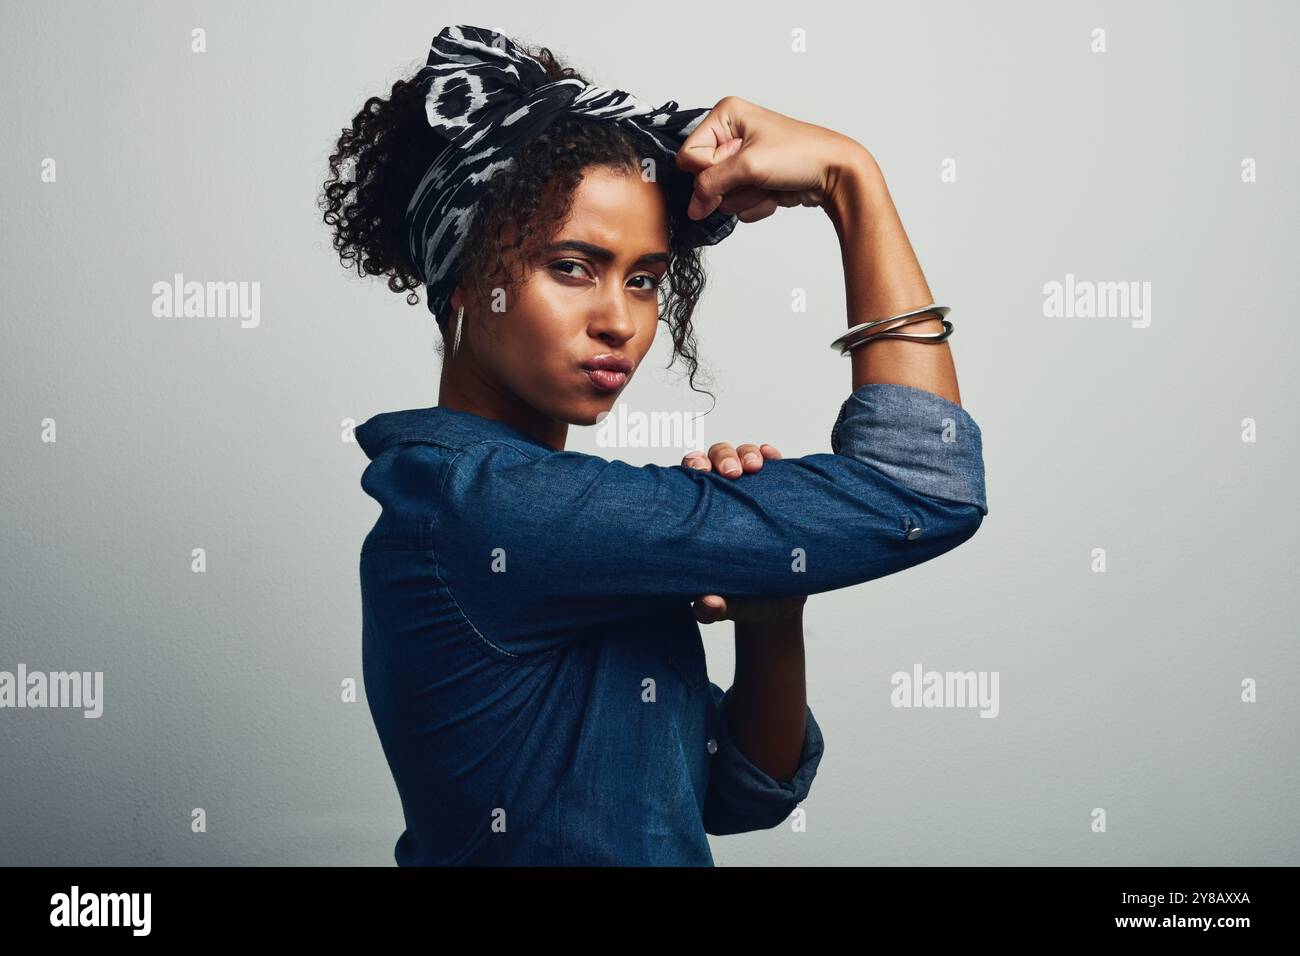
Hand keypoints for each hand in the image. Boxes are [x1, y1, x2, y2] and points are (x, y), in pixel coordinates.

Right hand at [676, 95, 869, 222]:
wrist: (835, 173)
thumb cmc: (801, 154)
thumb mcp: (748, 166)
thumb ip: (711, 185)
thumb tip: (693, 206)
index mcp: (726, 116)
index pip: (691, 155)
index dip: (708, 171)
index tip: (735, 171)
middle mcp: (732, 134)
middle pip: (705, 178)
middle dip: (732, 186)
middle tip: (757, 177)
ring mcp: (743, 160)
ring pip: (723, 196)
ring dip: (747, 197)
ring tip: (770, 182)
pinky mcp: (754, 181)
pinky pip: (739, 205)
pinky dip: (757, 204)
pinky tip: (775, 191)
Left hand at [682, 442, 808, 624]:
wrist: (781, 602)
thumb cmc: (744, 598)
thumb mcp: (728, 606)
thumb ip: (712, 608)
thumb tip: (706, 604)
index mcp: (700, 514)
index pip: (688, 480)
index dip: (690, 468)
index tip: (698, 471)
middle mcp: (724, 496)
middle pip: (715, 460)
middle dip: (721, 457)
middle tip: (732, 473)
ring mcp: (753, 491)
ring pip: (743, 456)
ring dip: (748, 453)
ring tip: (756, 466)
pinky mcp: (780, 492)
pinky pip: (775, 464)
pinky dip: (772, 454)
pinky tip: (775, 457)